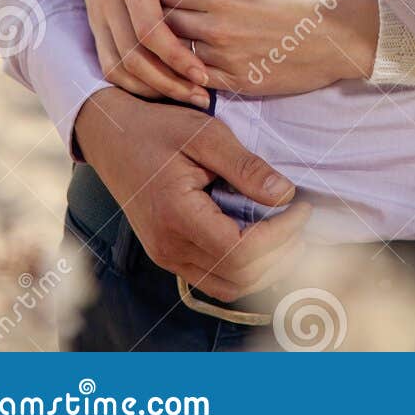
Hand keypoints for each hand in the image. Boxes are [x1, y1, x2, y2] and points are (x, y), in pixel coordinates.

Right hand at [69, 0, 210, 107]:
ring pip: (117, 66)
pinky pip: (107, 62)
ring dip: (151, 88)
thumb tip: (211, 9)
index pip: (149, 29)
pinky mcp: (93, 23)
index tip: (202, 74)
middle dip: (169, 83)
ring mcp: (96, 15)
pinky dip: (131, 83)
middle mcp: (108, 1)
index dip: (176, 56)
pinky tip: (158, 89)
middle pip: (134, 56)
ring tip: (185, 98)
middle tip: (202, 96)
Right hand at [73, 89, 309, 302]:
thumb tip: (286, 195)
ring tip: (290, 235)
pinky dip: (245, 269)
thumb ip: (246, 167)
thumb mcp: (205, 135)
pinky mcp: (168, 254)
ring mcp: (166, 256)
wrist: (111, 136)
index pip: (242, 250)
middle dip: (281, 254)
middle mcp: (169, 248)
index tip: (302, 207)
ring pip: (228, 286)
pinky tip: (263, 242)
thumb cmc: (158, 128)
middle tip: (302, 221)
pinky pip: (214, 279)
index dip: (281, 235)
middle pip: (240, 277)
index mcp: (177, 217)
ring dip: (266, 269)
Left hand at [159, 0, 379, 96]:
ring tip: (180, 33)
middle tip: (164, 9)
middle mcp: (217, 30)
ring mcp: (226, 60)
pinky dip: (192, 69)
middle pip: (165, 23)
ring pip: (179, 52)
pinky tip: (197, 59)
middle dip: (161, 14)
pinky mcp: (238, 83)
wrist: (341, 35)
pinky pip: (198, 78)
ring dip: (175, 43)